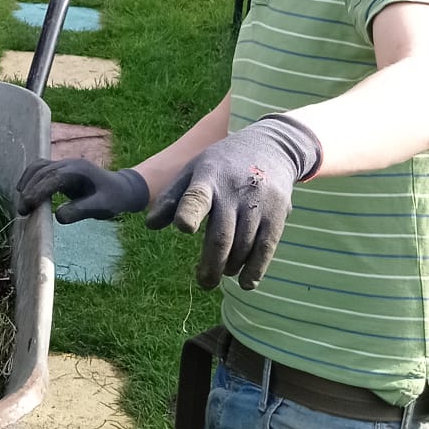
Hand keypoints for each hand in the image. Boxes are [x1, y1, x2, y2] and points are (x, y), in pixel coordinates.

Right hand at [15, 157, 148, 223]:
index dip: (37, 192)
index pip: (52, 178)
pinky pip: (40, 169)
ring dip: (27, 183)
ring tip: (22, 204)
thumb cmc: (114, 199)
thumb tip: (57, 216)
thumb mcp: (102, 207)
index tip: (27, 207)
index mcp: (79, 170)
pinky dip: (30, 178)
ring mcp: (64, 164)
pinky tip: (25, 192)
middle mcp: (69, 163)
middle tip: (22, 212)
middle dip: (29, 190)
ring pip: (38, 167)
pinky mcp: (60, 169)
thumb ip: (81, 211)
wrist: (122, 188)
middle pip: (41, 172)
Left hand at [145, 115, 321, 289]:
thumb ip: (172, 198)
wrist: (271, 146)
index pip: (197, 196)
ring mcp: (258, 202)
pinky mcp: (278, 212)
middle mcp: (234, 190)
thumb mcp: (194, 170)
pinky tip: (246, 282)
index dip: (190, 211)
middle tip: (204, 282)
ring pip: (243, 245)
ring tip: (221, 273)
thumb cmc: (222, 164)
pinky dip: (256, 268)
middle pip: (221, 235)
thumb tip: (150, 225)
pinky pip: (267, 246)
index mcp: (208, 177)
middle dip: (211, 264)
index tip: (184, 227)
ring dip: (230, 266)